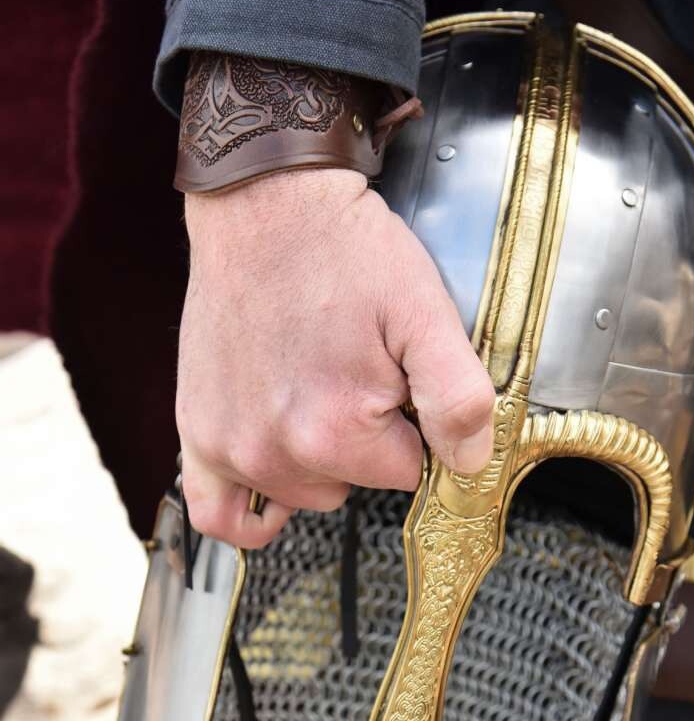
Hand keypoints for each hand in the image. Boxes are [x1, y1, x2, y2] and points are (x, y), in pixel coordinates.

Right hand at [177, 168, 495, 547]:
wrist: (266, 205)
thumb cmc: (344, 251)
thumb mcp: (427, 313)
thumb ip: (460, 399)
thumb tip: (468, 464)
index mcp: (337, 431)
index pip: (408, 472)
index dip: (413, 426)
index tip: (397, 380)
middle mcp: (276, 450)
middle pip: (354, 485)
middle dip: (367, 440)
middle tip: (356, 372)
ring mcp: (230, 446)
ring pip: (304, 493)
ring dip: (317, 457)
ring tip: (313, 386)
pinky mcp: (198, 431)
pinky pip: (220, 514)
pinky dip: (250, 515)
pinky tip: (272, 495)